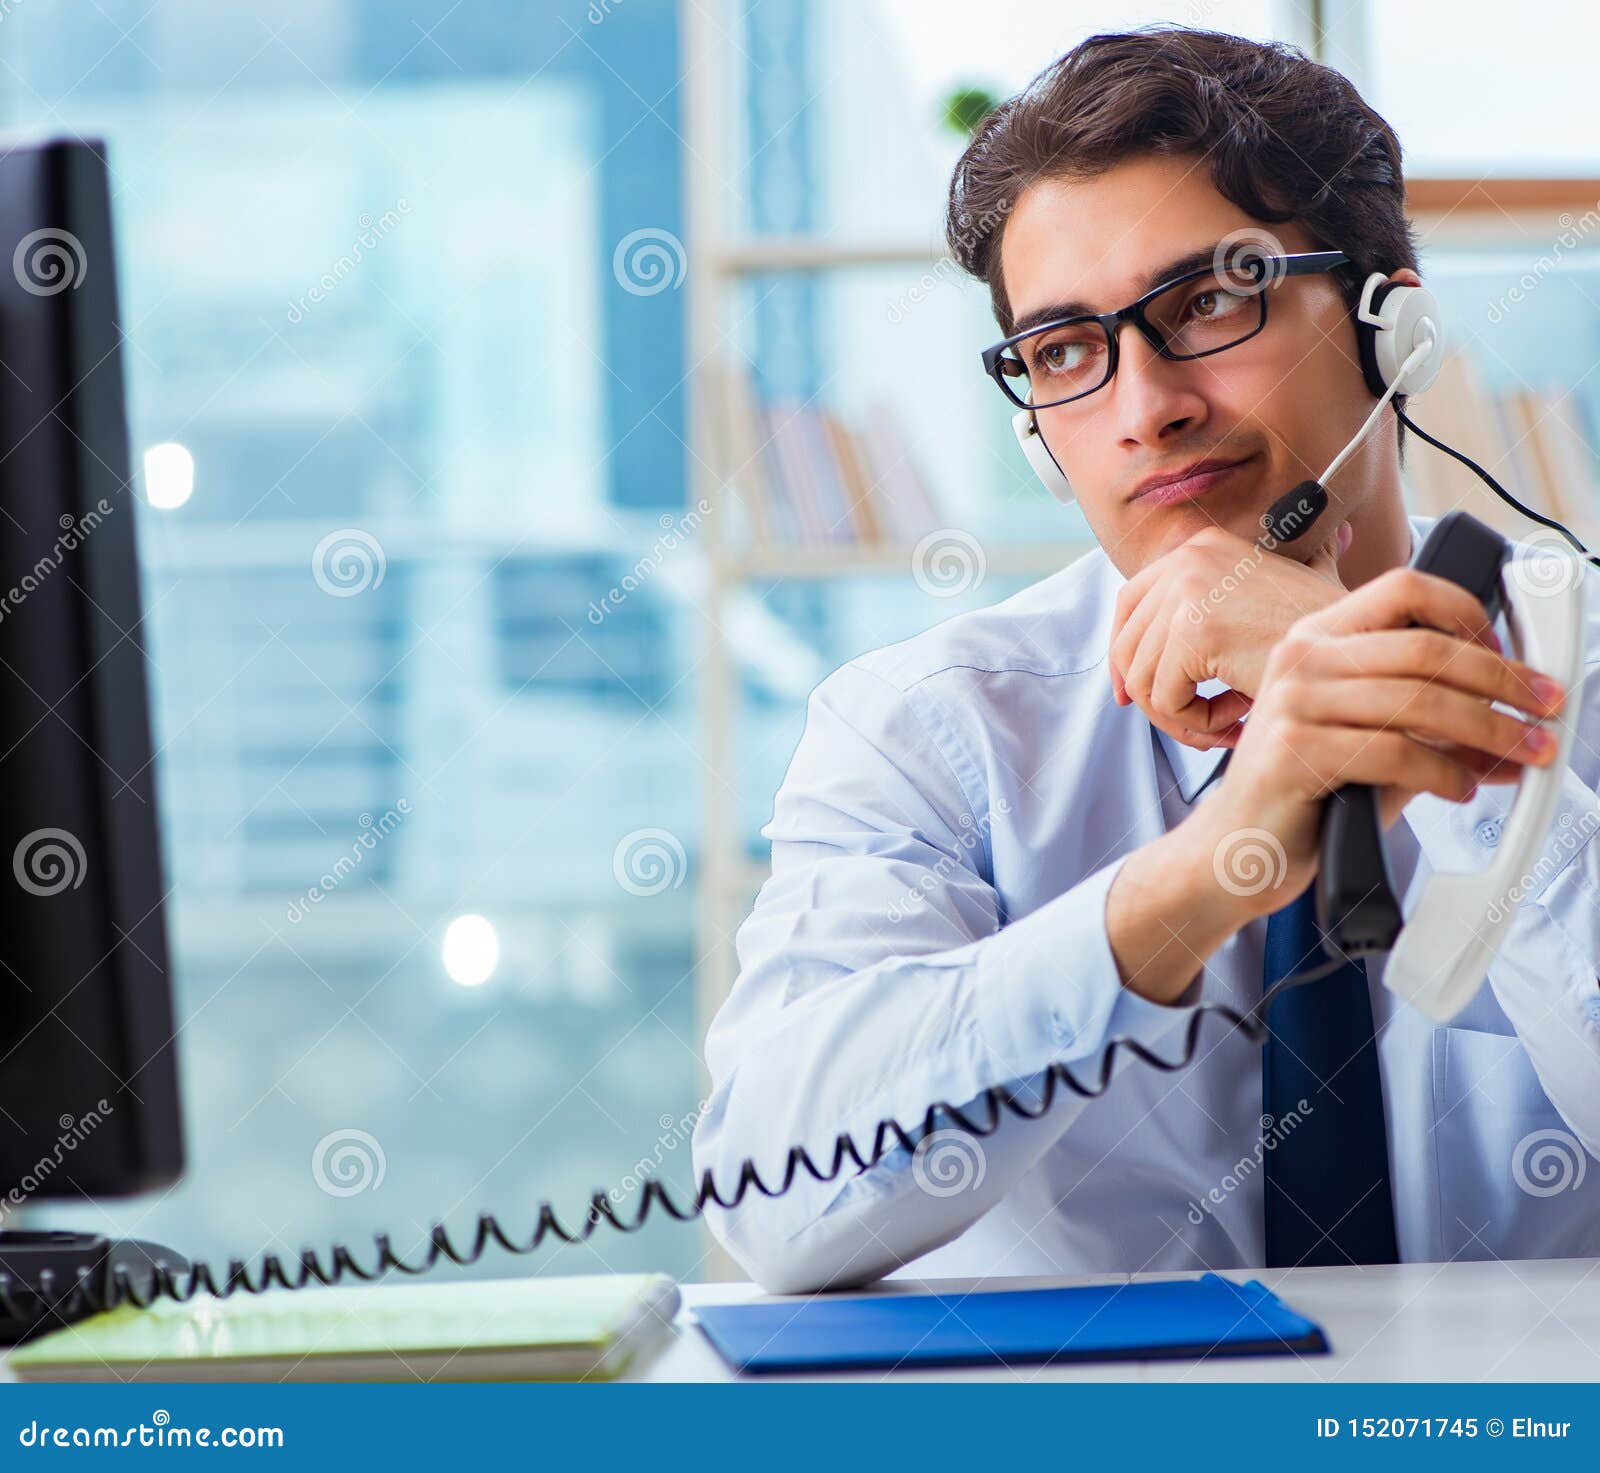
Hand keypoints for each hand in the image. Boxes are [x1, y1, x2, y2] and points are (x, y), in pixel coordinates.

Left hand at [1109, 521, 1349, 750]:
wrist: (1369, 650)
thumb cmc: (1335, 634)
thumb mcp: (1298, 586)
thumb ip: (1266, 578)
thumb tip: (1273, 566)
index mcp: (1200, 546)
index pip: (1128, 605)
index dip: (1126, 658)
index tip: (1135, 697)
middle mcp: (1186, 558)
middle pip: (1126, 647)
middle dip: (1154, 700)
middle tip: (1192, 726)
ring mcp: (1187, 591)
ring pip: (1143, 681)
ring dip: (1182, 718)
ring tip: (1226, 725)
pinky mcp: (1193, 631)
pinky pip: (1164, 699)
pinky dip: (1196, 724)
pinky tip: (1236, 722)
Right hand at [1187, 564, 1565, 919]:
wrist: (1238, 847)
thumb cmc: (1303, 792)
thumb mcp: (1373, 740)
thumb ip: (1434, 724)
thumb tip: (1515, 724)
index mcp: (1317, 638)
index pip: (1405, 590)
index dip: (1469, 614)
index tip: (1509, 656)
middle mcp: (1300, 657)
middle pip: (1426, 649)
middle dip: (1502, 682)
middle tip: (1544, 711)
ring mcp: (1292, 701)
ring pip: (1419, 701)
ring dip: (1488, 731)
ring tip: (1522, 755)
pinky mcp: (1292, 749)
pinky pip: (1394, 752)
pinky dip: (1443, 773)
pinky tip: (1460, 789)